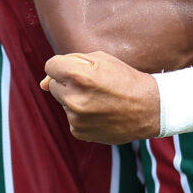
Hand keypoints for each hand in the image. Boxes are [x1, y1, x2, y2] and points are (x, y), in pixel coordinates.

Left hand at [42, 51, 159, 142]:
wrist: (150, 109)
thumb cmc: (126, 79)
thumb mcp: (103, 60)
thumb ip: (70, 63)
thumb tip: (42, 84)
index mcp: (79, 75)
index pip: (51, 66)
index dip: (64, 65)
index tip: (78, 69)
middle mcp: (74, 98)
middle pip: (54, 84)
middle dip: (68, 82)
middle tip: (94, 85)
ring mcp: (75, 117)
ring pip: (63, 102)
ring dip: (76, 99)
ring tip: (101, 100)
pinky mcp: (79, 132)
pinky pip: (71, 118)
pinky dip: (82, 115)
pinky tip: (101, 112)